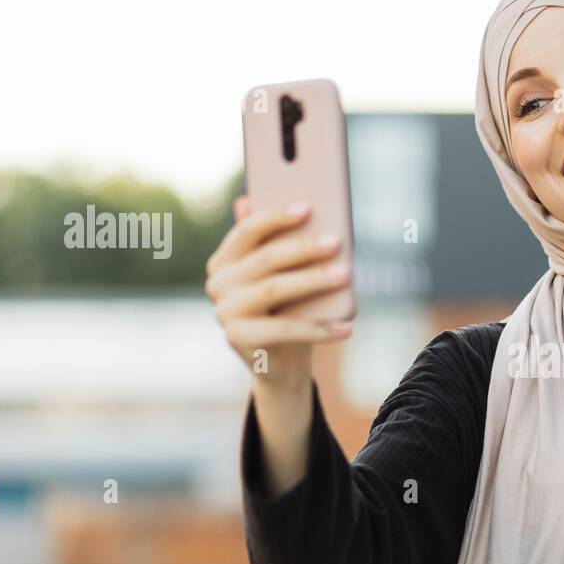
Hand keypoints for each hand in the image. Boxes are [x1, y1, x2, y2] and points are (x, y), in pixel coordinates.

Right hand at [204, 195, 353, 391]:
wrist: (281, 364)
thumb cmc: (288, 310)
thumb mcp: (285, 276)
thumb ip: (277, 242)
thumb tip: (259, 199)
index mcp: (225, 260)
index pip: (248, 231)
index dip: (276, 218)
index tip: (308, 209)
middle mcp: (218, 284)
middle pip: (265, 259)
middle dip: (304, 249)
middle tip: (336, 242)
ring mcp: (224, 312)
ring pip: (274, 289)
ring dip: (313, 281)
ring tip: (346, 275)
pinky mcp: (237, 339)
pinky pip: (285, 330)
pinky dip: (319, 329)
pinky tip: (346, 327)